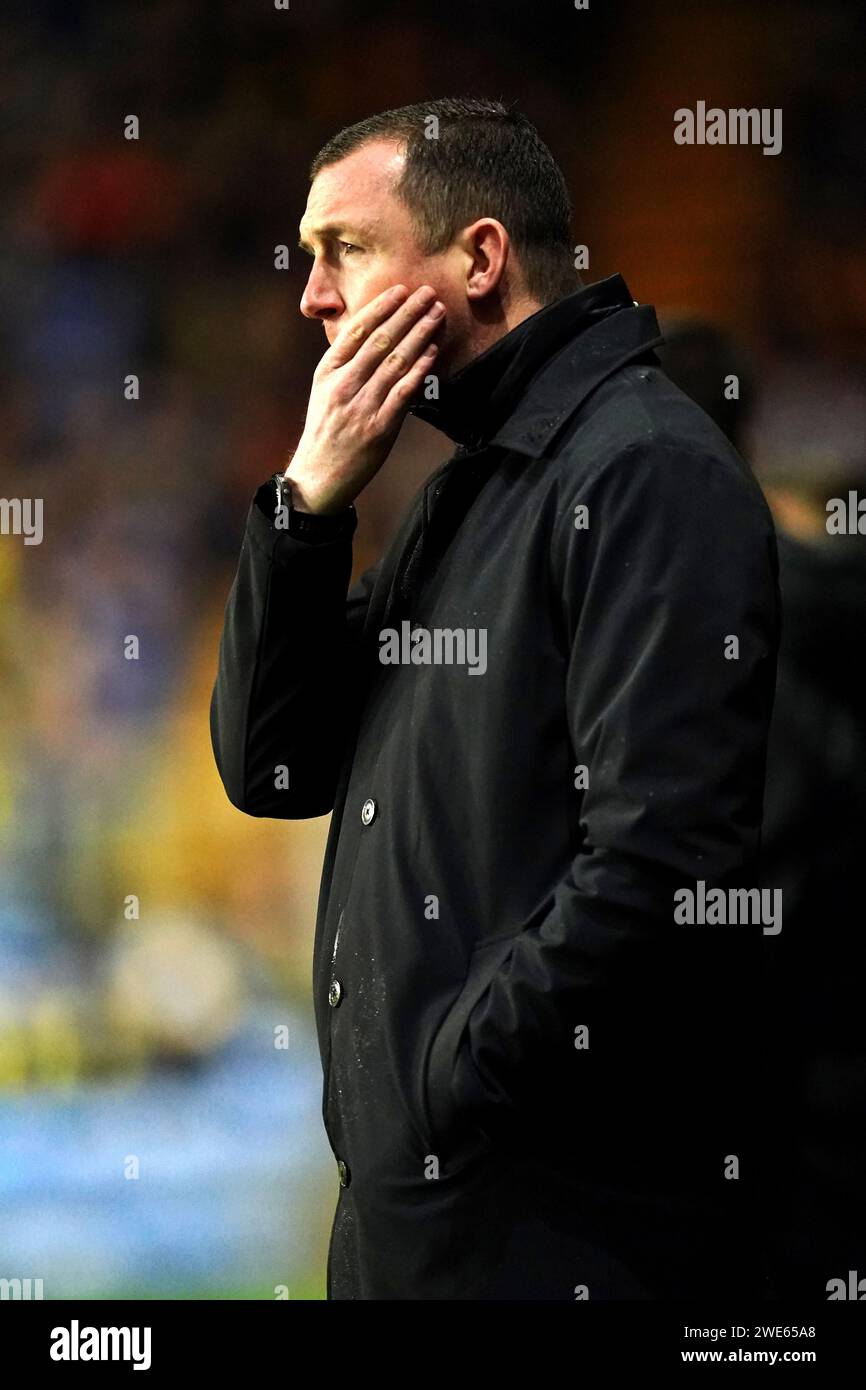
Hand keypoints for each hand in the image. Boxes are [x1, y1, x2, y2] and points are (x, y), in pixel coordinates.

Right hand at [285, 284, 444, 513]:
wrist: (318, 477)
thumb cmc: (325, 432)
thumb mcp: (324, 392)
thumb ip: (345, 365)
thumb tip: (374, 335)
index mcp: (327, 372)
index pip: (357, 330)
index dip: (381, 307)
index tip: (401, 290)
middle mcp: (343, 385)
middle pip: (380, 340)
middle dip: (407, 313)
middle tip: (428, 293)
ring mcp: (361, 407)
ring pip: (395, 361)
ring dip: (419, 334)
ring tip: (436, 315)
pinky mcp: (379, 428)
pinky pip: (403, 392)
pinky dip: (419, 369)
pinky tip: (432, 351)